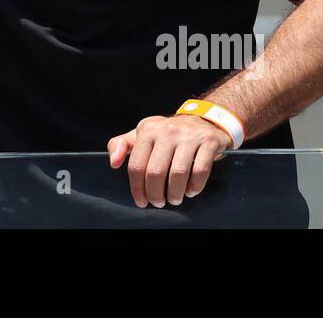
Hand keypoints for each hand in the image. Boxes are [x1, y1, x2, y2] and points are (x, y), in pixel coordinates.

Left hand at [108, 114, 232, 208]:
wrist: (203, 120)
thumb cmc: (167, 133)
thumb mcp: (143, 134)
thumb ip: (122, 145)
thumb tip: (113, 162)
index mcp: (148, 129)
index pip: (137, 165)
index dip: (137, 188)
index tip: (142, 201)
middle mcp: (168, 130)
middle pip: (156, 172)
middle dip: (155, 194)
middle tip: (158, 203)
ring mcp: (189, 135)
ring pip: (178, 173)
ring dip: (175, 193)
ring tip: (174, 199)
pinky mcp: (209, 141)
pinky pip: (200, 171)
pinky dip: (194, 187)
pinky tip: (190, 191)